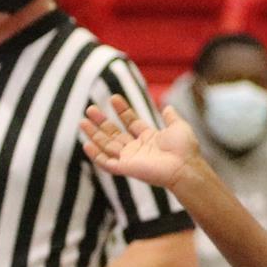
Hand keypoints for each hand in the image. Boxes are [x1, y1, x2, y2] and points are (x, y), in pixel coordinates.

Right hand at [81, 94, 200, 188]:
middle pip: (114, 134)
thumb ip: (171, 117)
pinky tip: (86, 144)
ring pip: (106, 146)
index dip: (122, 110)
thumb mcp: (178, 127)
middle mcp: (137, 149)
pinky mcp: (126, 168)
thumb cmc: (185, 149)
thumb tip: (168, 107)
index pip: (130, 122)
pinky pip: (106, 162)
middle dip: (101, 122)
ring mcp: (130, 159)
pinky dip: (96, 155)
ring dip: (94, 134)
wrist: (184, 165)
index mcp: (149, 139)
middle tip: (90, 109)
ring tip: (82, 122)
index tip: (113, 98)